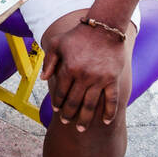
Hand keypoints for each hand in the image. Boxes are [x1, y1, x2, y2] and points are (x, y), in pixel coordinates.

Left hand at [40, 14, 132, 130]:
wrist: (104, 27)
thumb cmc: (78, 35)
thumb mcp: (57, 43)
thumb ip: (49, 61)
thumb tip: (44, 79)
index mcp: (69, 68)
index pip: (61, 92)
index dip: (58, 103)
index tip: (57, 110)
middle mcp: (83, 76)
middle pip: (74, 102)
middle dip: (68, 115)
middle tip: (66, 122)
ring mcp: (99, 79)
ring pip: (90, 105)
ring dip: (85, 119)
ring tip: (80, 128)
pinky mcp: (113, 79)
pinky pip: (111, 99)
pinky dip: (109, 112)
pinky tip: (105, 121)